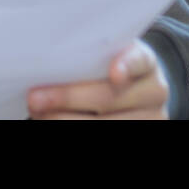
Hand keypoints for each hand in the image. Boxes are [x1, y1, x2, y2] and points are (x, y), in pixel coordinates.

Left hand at [27, 40, 169, 118]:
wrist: (130, 90)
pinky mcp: (144, 132)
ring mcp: (150, 117)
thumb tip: (46, 60)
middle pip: (109, 97)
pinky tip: (52, 122)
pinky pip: (106, 135)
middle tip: (34, 99)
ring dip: (64, 119)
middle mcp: (154, 91)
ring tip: (38, 114)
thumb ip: (86, 53)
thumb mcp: (103, 53)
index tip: (114, 73)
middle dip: (67, 99)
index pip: (138, 60)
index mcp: (145, 61)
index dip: (126, 65)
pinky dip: (73, 127)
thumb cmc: (105, 65)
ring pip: (105, 124)